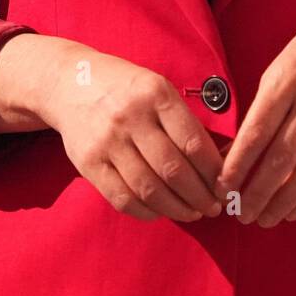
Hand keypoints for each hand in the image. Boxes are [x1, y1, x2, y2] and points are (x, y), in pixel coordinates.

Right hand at [37, 45, 224, 223]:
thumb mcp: (156, 86)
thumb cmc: (125, 87)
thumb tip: (215, 162)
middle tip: (213, 207)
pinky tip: (161, 211)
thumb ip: (181, 119)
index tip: (225, 184)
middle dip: (200, 195)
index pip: (192, 141)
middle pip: (173, 170)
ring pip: (149, 189)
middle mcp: (131, 117)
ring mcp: (108, 142)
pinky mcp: (88, 163)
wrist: (69, 82)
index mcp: (155, 94)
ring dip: (177, 208)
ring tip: (192, 213)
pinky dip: (146, 212)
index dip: (213, 171)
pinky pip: (122, 198)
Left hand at [215, 0, 295, 227]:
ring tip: (264, 219)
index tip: (222, 188)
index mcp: (286, 80)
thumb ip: (260, 109)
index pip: (257, 131)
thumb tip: (231, 153)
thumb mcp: (281, 69)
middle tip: (239, 214)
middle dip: (257, 191)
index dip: (238, 165)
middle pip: (281, 157)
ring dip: (284, 201)